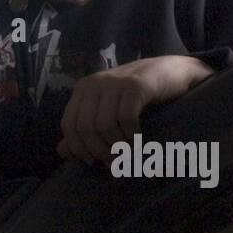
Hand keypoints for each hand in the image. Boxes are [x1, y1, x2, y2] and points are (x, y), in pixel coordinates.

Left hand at [56, 55, 213, 163]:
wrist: (171, 71)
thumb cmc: (137, 96)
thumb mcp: (107, 111)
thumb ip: (84, 130)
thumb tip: (61, 152)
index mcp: (82, 89)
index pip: (68, 125)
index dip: (79, 148)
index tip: (95, 161)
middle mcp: (94, 84)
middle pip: (85, 128)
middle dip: (100, 151)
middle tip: (115, 161)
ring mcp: (114, 83)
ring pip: (104, 126)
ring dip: (117, 146)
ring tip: (129, 152)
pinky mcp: (136, 85)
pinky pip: (126, 118)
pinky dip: (132, 136)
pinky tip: (139, 140)